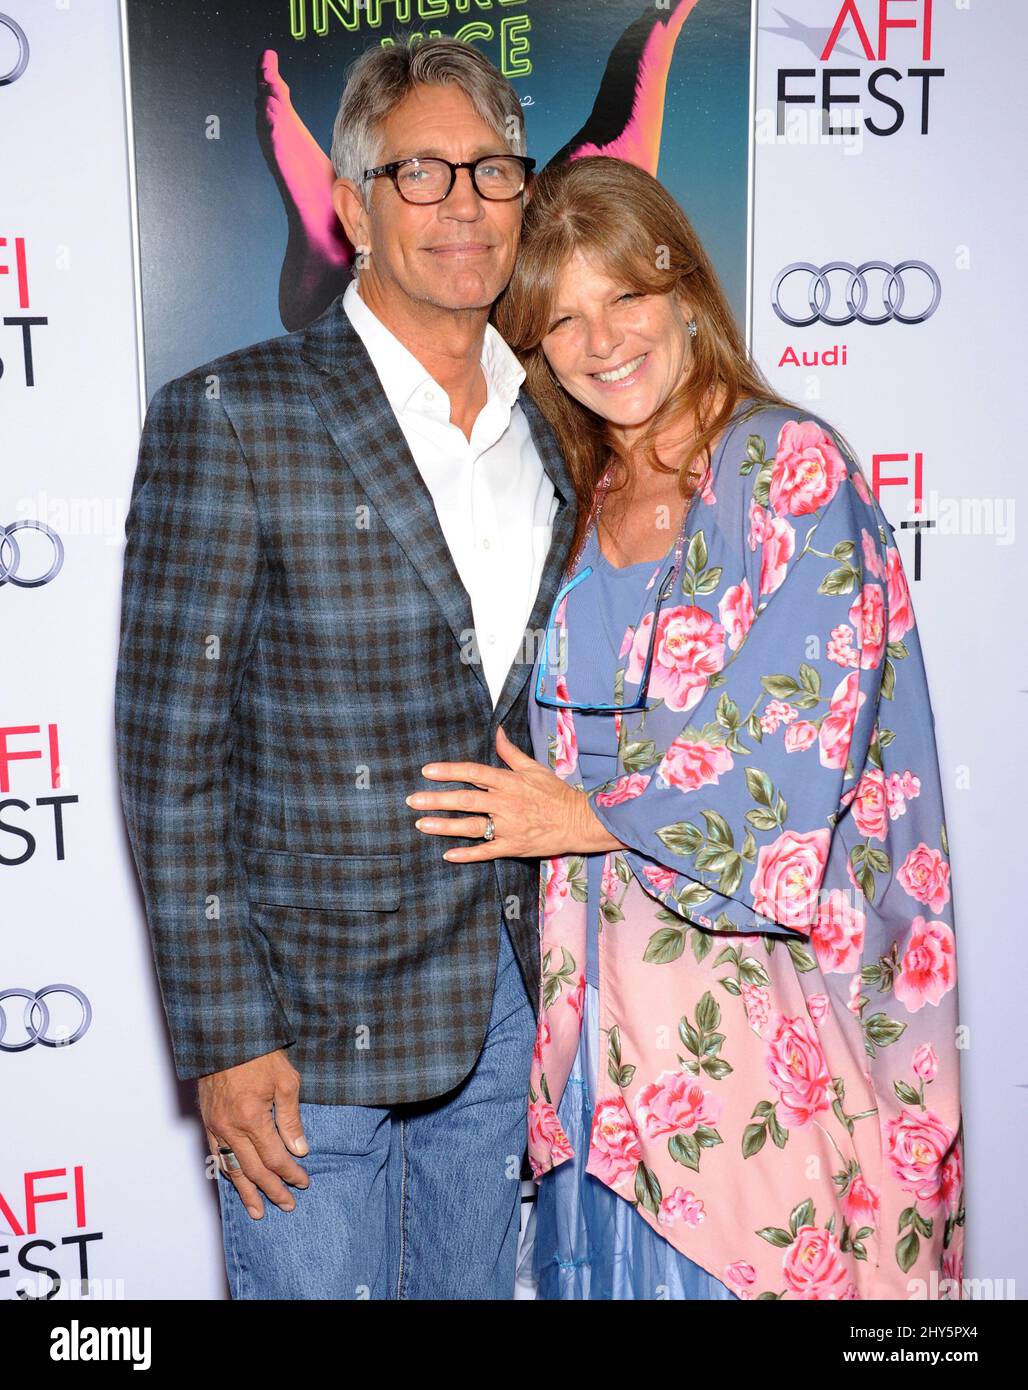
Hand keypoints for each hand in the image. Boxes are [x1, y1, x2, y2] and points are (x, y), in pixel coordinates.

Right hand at [199, 1048, 309, 1219]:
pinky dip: (228, 1173)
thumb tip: (299, 1150)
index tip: (303, 1182)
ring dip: (247, 1192)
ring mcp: (217, 1126)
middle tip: (287, 1205)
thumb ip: (291, 1119)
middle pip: (254, 1170)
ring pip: (232, 1169)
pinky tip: (236, 1184)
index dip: (290, 1173)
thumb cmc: (259, 1054)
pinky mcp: (208, 1122)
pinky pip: (217, 1155)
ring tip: (258, 1211)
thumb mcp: (286, 1081)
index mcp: (252, 1117)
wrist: (226, 1037)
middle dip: (272, 1190)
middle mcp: (231, 1127)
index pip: (275, 1157)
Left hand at [406, 724, 625, 860]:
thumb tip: (496, 731)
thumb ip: (510, 752)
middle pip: (465, 800)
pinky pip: (486, 852)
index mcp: (509, 781)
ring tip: (420, 824)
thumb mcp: (534, 768)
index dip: (449, 771)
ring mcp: (508, 827)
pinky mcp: (512, 846)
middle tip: (412, 800)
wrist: (578, 821)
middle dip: (436, 799)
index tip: (427, 771)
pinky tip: (447, 855)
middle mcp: (505, 803)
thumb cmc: (555, 793)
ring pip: (470, 827)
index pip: (473, 773)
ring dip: (443, 826)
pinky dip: (467, 855)